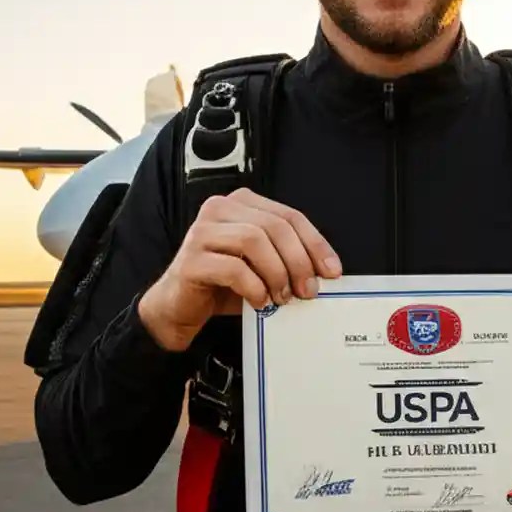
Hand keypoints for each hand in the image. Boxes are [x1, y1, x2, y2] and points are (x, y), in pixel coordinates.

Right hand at [139, 188, 341, 350]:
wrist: (180, 307)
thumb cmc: (224, 284)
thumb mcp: (262, 265)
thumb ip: (287, 257)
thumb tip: (325, 271)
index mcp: (242, 204)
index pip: (289, 215)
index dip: (315, 243)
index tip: (332, 271)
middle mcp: (220, 209)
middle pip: (274, 226)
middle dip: (298, 261)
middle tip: (308, 290)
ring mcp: (202, 232)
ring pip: (254, 241)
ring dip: (276, 273)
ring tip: (282, 297)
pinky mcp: (191, 259)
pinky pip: (233, 268)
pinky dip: (254, 287)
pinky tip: (260, 302)